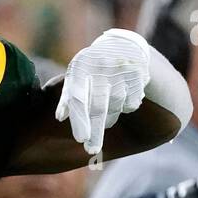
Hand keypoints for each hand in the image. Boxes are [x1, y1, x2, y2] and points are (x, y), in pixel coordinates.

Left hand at [56, 28, 150, 155]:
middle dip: (95, 131)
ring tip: (105, 117)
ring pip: (115, 107)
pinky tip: (122, 100)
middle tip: (91, 150)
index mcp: (82, 68)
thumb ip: (68, 96)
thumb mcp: (76, 75)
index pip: (79, 98)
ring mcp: (122, 72)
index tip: (81, 139)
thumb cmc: (92, 66)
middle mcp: (102, 69)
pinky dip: (125, 108)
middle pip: (98, 107)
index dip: (79, 119)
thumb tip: (59, 118)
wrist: (122, 47)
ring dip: (109, 118)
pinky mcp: (138, 76)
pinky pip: (131, 104)